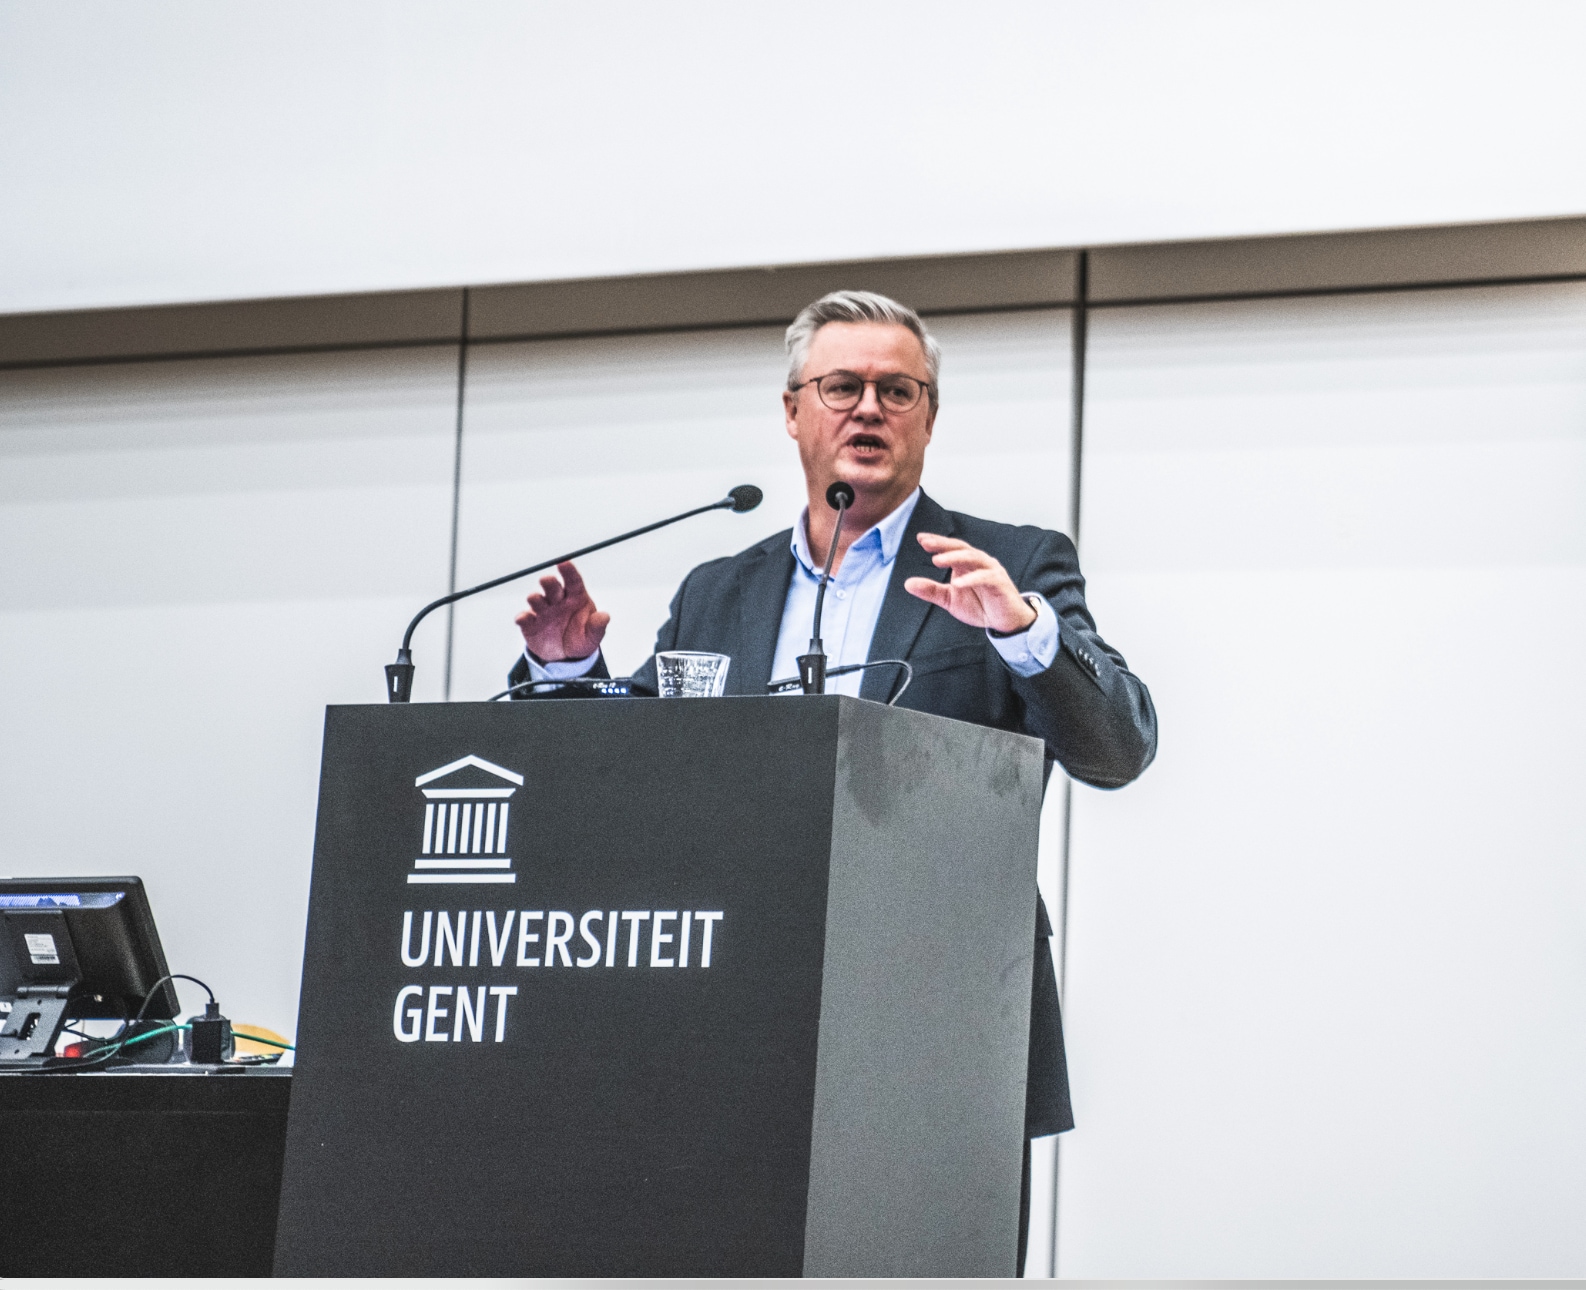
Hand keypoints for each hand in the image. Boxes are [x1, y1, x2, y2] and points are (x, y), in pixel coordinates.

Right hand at [513, 562, 609, 660]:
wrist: (565, 657)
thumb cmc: (580, 639)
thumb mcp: (592, 636)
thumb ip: (597, 626)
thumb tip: (605, 617)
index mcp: (575, 598)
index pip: (573, 581)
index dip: (569, 571)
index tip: (564, 563)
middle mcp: (557, 600)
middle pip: (553, 587)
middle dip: (549, 582)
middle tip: (547, 580)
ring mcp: (543, 611)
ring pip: (536, 599)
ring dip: (535, 598)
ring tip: (535, 599)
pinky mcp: (530, 624)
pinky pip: (525, 618)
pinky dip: (522, 617)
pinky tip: (522, 618)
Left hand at [903, 533, 1037, 633]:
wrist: (1005, 622)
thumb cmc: (980, 606)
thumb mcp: (950, 599)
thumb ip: (931, 590)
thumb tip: (907, 583)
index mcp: (967, 564)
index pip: (951, 548)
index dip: (937, 542)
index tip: (920, 538)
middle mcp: (980, 562)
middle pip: (961, 548)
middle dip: (943, 544)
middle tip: (926, 544)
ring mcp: (991, 571)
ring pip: (973, 558)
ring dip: (955, 557)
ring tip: (937, 560)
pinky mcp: (1000, 583)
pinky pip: (986, 577)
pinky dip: (971, 579)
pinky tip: (957, 583)